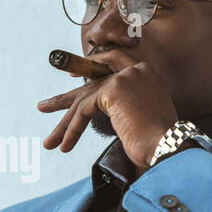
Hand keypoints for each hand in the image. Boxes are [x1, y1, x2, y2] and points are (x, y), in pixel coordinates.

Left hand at [36, 48, 178, 170]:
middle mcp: (137, 70)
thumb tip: (99, 110)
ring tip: (49, 142)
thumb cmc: (160, 142)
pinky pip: (84, 109)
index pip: (111, 65)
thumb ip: (124, 107)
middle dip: (66, 98)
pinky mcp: (113, 90)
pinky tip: (65, 145)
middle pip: (92, 83)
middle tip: (42, 106)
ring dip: (65, 123)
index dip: (89, 69)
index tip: (72, 75)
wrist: (169, 147)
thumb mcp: (142, 117)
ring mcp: (125, 77)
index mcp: (146, 73)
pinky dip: (72, 129)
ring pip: (85, 99)